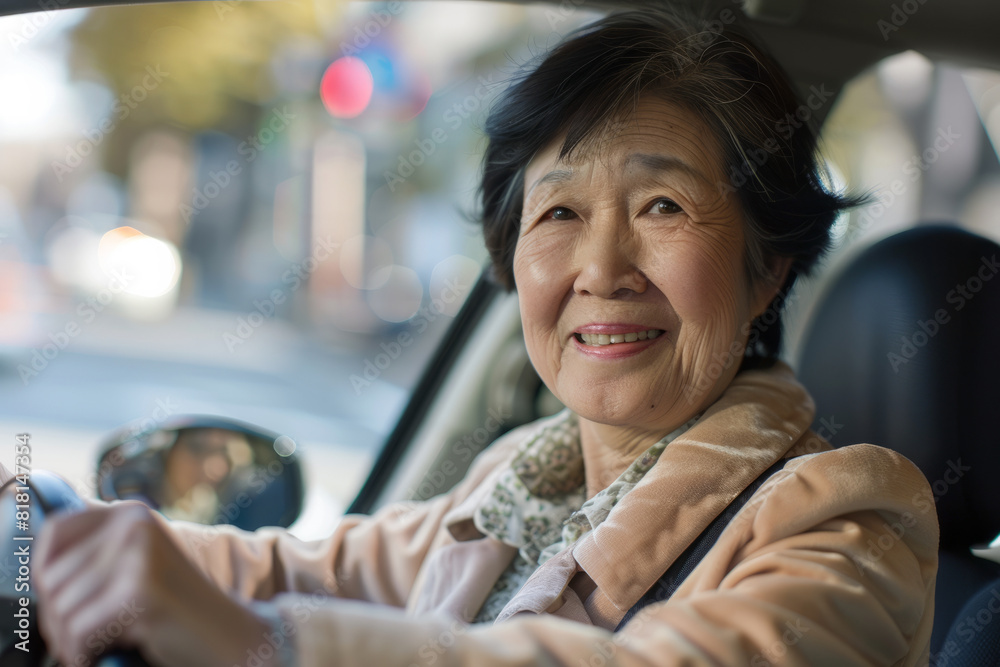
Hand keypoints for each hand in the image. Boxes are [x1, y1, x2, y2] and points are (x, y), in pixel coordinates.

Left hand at [35, 501, 273, 666]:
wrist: (232, 635)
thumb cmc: (178, 609)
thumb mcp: (137, 566)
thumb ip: (98, 554)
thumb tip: (40, 565)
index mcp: (131, 513)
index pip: (54, 532)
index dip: (46, 575)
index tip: (65, 603)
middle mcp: (135, 523)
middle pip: (51, 577)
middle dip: (59, 618)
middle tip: (85, 637)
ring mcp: (140, 554)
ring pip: (61, 608)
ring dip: (72, 640)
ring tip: (99, 646)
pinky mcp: (142, 590)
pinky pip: (81, 630)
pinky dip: (86, 652)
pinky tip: (108, 654)